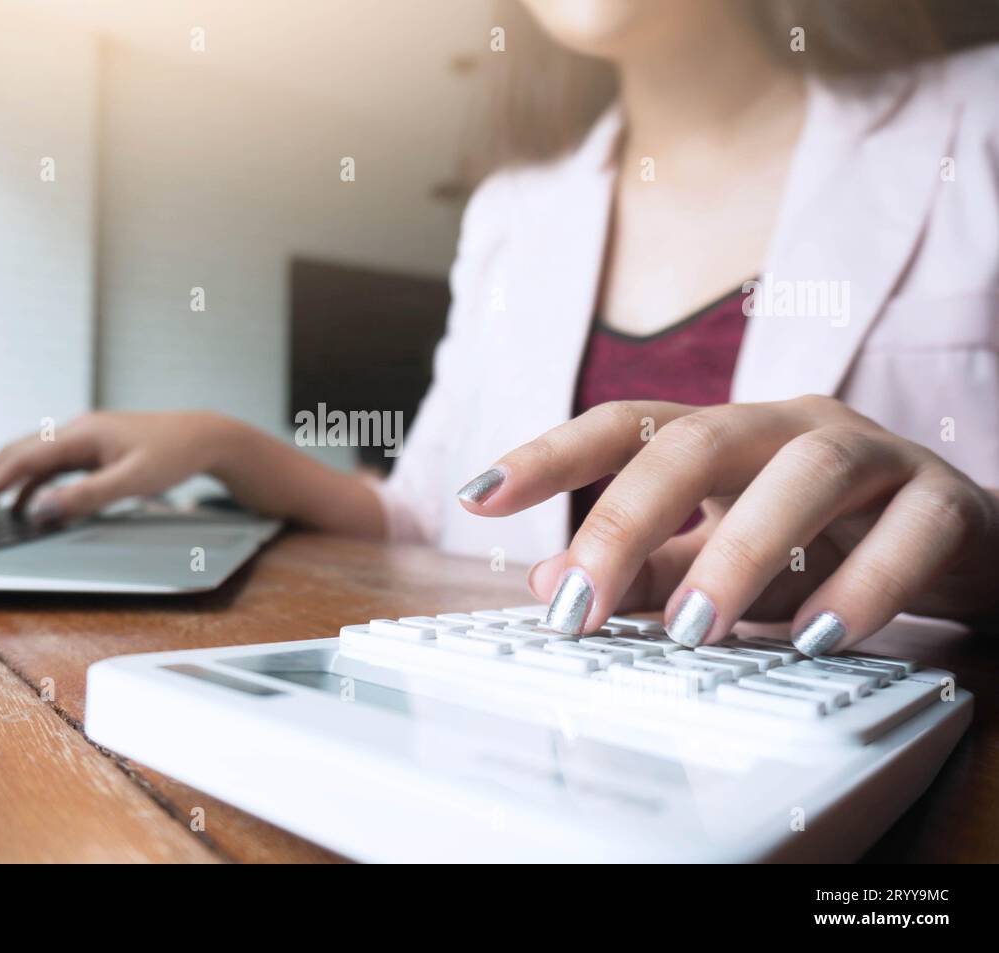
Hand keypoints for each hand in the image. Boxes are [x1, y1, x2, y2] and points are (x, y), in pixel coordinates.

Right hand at [0, 411, 235, 522]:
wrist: (204, 436)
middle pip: (14, 456)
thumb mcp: (132, 481)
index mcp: (80, 434)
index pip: (20, 460)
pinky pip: (50, 469)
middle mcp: (74, 432)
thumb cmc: (174, 454)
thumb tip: (38, 510)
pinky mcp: (92, 452)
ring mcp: (82, 441)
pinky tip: (21, 509)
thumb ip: (86, 496)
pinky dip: (29, 487)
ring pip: (28, 461)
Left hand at [457, 396, 998, 655]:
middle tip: (576, 608)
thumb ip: (646, 569)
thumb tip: (550, 578)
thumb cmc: (830, 548)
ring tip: (691, 630)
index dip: (550, 455)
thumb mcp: (724, 563)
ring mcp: (875, 455)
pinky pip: (910, 531)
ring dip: (740, 553)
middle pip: (697, 439)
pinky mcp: (949, 502)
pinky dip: (862, 585)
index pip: (625, 425)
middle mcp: (792, 428)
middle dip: (625, 520)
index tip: (478, 497)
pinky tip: (817, 639)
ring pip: (806, 474)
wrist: (966, 552)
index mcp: (728, 439)